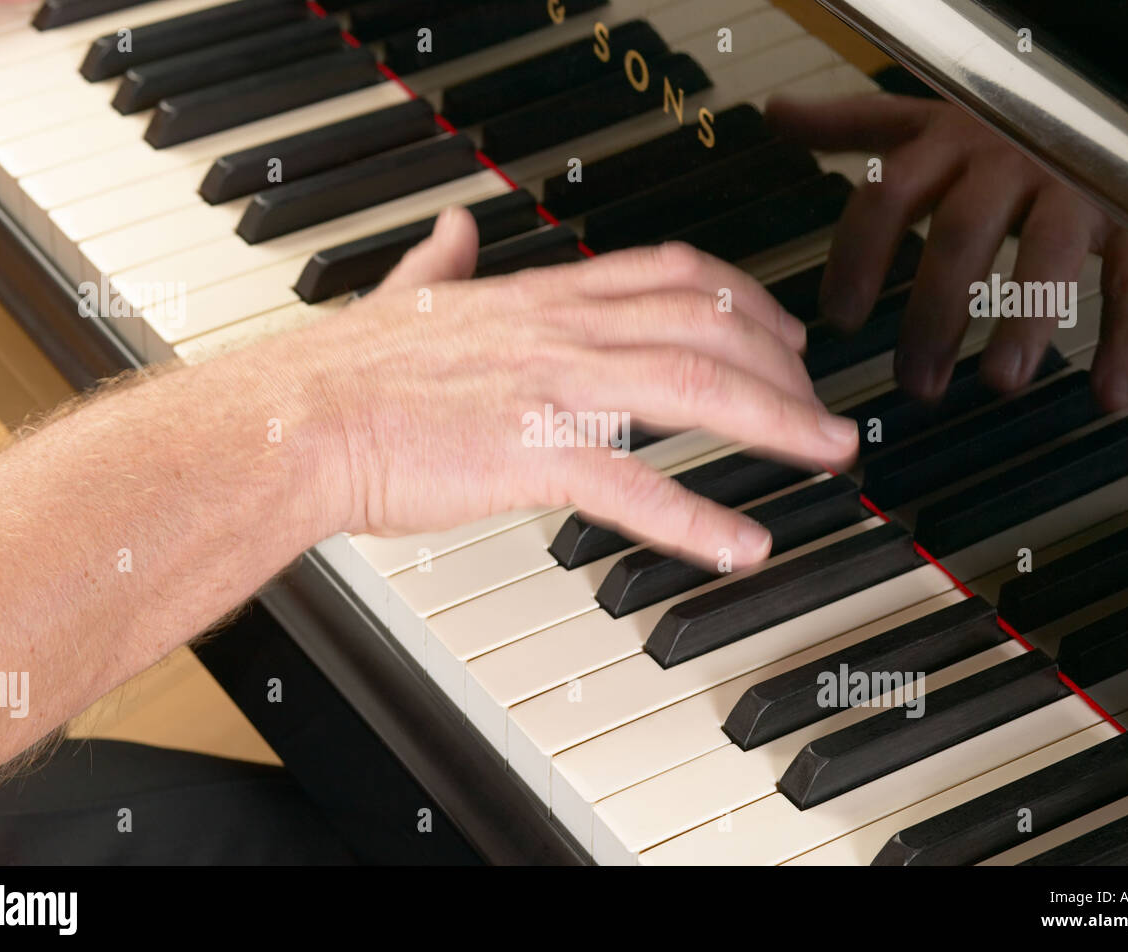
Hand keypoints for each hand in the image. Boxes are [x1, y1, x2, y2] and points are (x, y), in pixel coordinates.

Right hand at [284, 207, 858, 568]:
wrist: (297, 419)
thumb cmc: (345, 371)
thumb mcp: (407, 295)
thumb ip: (443, 261)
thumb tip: (452, 231)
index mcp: (541, 297)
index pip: (671, 275)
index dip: (743, 299)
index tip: (780, 328)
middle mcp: (561, 330)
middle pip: (708, 327)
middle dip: (785, 366)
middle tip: (823, 406)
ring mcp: (552, 389)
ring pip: (696, 389)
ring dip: (778, 422)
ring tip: (831, 454)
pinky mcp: (531, 455)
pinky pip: (634, 486)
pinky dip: (698, 519)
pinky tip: (744, 545)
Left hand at [769, 93, 1127, 410]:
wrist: (1098, 105)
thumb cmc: (995, 130)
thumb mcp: (922, 121)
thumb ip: (853, 126)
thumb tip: (778, 113)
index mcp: (948, 143)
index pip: (888, 195)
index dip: (859, 256)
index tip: (839, 319)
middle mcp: (1008, 162)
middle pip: (962, 234)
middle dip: (936, 312)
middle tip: (915, 381)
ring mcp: (1074, 189)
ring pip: (1049, 251)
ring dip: (1025, 319)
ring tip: (999, 382)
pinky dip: (1127, 339)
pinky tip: (1108, 393)